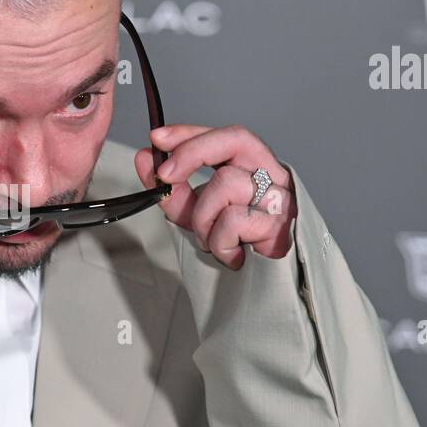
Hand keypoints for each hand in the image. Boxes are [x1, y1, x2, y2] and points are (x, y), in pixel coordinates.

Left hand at [134, 124, 295, 269]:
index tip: (157, 138)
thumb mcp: (195, 214)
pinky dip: (219, 241)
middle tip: (165, 176)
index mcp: (255, 169)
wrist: (256, 294)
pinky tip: (231, 255)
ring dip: (203, 216)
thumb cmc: (233, 249)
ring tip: (211, 240)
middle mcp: (274, 177)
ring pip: (226, 182)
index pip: (226, 136)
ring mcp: (281, 200)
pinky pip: (233, 219)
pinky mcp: (281, 226)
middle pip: (235, 139)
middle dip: (192, 152)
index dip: (190, 133)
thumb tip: (146, 157)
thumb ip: (172, 188)